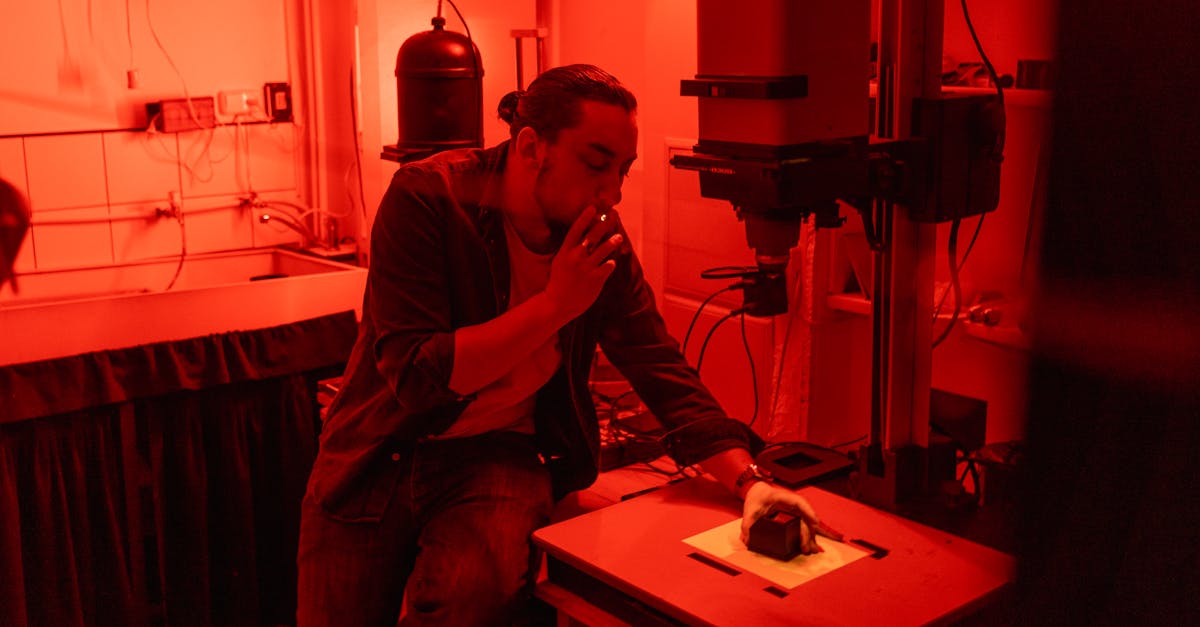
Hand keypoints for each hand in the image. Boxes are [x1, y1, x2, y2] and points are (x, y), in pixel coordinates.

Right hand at [545, 206, 622, 321]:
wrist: (557, 304)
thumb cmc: (559, 282)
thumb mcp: (559, 262)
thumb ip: (571, 251)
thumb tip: (586, 238)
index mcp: (564, 252)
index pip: (575, 230)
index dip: (584, 217)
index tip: (593, 207)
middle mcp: (575, 258)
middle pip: (592, 236)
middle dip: (604, 224)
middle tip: (613, 216)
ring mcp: (586, 268)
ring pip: (604, 249)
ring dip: (613, 242)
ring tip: (619, 238)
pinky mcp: (595, 279)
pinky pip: (608, 266)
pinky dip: (610, 263)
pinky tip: (610, 263)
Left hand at [740, 481, 823, 554]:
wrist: (758, 492)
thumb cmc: (757, 498)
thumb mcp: (749, 510)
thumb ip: (747, 524)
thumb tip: (747, 540)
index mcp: (780, 497)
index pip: (798, 502)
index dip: (808, 510)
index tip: (815, 522)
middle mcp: (791, 502)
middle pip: (804, 516)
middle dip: (807, 532)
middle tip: (806, 547)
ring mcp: (794, 509)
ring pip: (806, 521)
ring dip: (810, 535)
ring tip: (812, 549)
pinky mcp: (794, 515)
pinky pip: (803, 524)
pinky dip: (807, 534)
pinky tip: (810, 544)